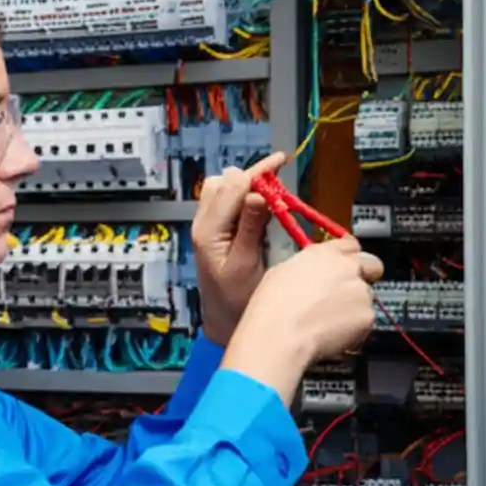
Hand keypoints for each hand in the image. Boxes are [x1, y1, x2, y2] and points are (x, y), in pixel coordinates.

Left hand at [191, 152, 287, 346]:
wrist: (223, 322)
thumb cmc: (234, 302)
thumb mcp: (246, 265)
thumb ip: (251, 229)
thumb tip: (257, 195)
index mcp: (208, 231)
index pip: (231, 187)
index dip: (256, 173)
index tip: (280, 163)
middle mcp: (205, 224)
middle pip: (224, 182)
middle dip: (252, 176)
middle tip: (280, 176)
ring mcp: (209, 227)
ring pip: (225, 189)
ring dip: (249, 185)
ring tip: (273, 188)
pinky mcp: (218, 232)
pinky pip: (230, 203)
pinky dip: (247, 197)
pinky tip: (264, 202)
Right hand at [221, 237, 382, 403]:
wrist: (280, 335)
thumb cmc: (273, 308)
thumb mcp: (283, 271)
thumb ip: (308, 267)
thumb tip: (312, 274)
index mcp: (325, 253)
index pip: (351, 244)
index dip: (349, 256)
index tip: (346, 264)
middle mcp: (347, 267)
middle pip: (372, 265)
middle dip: (365, 276)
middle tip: (347, 292)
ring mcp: (361, 292)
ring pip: (367, 296)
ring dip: (354, 306)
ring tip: (328, 320)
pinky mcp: (367, 317)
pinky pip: (366, 321)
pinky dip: (355, 328)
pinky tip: (333, 333)